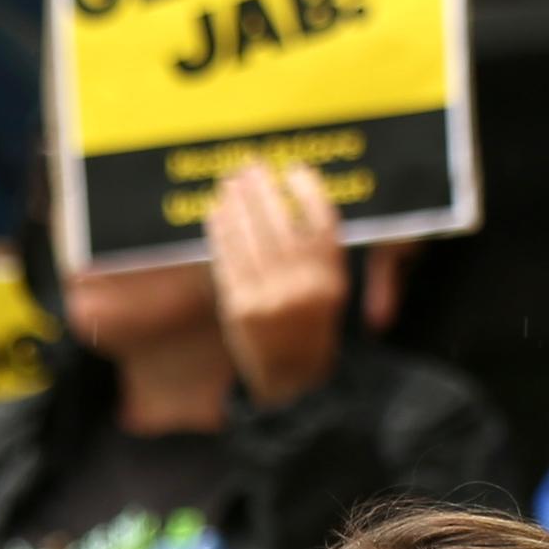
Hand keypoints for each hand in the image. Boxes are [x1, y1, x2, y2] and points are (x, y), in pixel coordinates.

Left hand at [200, 161, 348, 409]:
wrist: (292, 381)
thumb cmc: (309, 327)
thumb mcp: (329, 291)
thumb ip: (318, 252)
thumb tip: (292, 198)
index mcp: (331, 281)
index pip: (322, 223)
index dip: (308, 191)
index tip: (294, 170)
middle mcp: (302, 288)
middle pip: (281, 224)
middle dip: (264, 190)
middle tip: (251, 166)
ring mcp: (269, 299)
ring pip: (251, 238)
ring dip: (238, 204)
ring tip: (231, 182)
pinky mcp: (239, 309)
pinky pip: (228, 259)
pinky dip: (221, 232)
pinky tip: (217, 212)